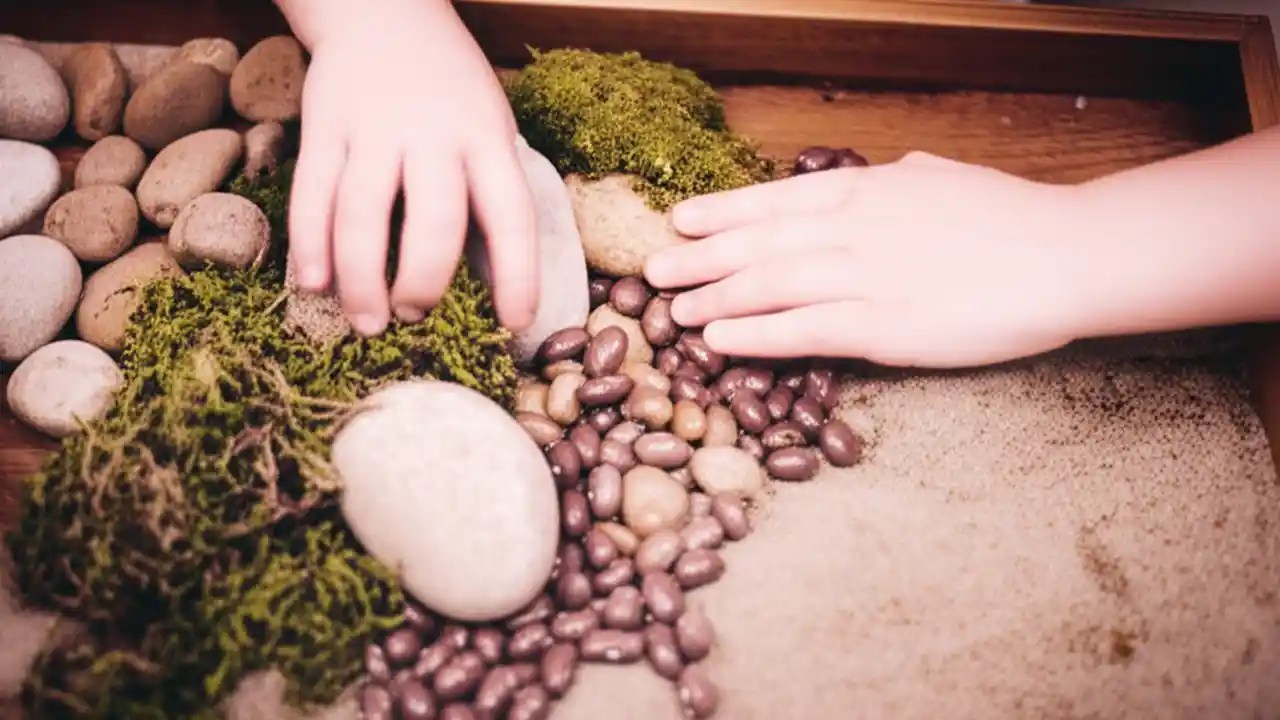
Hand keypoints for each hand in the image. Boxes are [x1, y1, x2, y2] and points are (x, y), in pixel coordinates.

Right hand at [284, 0, 536, 335]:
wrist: (382, 12)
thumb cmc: (449, 92)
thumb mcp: (489, 130)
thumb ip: (490, 198)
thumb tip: (497, 286)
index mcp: (486, 139)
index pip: (511, 215)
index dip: (517, 275)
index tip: (514, 323)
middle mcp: (433, 134)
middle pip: (432, 221)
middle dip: (424, 283)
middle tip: (414, 316)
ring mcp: (373, 129)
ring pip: (362, 215)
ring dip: (361, 280)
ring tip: (368, 323)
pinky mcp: (322, 127)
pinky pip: (311, 195)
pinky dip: (310, 245)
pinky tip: (314, 283)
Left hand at [644, 152, 1089, 368]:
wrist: (1067, 255)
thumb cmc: (1012, 217)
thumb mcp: (943, 179)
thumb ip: (901, 180)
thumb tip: (885, 174)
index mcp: (868, 190)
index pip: (777, 200)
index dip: (723, 211)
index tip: (682, 220)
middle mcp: (854, 228)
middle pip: (758, 242)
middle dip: (699, 257)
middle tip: (650, 271)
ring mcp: (865, 277)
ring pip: (769, 286)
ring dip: (714, 298)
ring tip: (672, 311)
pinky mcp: (884, 327)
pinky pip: (803, 330)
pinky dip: (755, 335)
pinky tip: (719, 341)